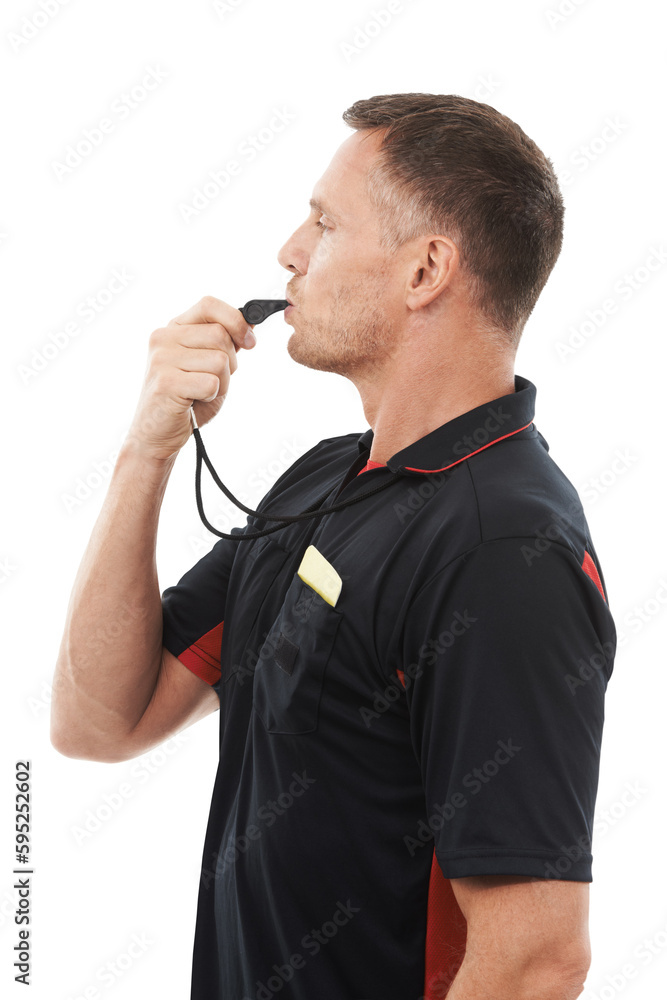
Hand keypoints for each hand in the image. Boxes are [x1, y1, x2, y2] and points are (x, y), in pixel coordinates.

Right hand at [124, 295, 255, 462]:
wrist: (157, 434)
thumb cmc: (186, 400)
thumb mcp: (208, 365)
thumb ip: (224, 344)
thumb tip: (250, 324)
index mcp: (173, 329)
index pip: (209, 305)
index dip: (236, 320)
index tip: (249, 342)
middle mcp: (164, 338)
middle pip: (220, 336)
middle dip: (230, 363)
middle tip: (213, 381)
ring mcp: (162, 359)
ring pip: (219, 360)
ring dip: (221, 382)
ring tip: (201, 392)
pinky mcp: (166, 382)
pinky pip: (211, 383)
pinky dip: (211, 396)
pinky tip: (194, 401)